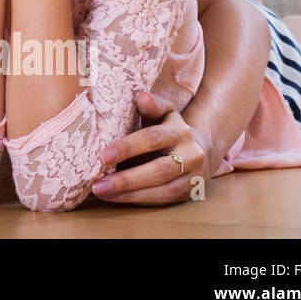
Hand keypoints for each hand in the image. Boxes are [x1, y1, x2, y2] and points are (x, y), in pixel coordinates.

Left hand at [91, 91, 212, 204]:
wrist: (202, 149)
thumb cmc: (170, 128)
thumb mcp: (164, 112)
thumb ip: (152, 106)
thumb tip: (142, 97)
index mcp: (180, 133)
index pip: (152, 139)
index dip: (127, 148)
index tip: (102, 157)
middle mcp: (191, 156)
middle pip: (158, 171)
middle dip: (126, 180)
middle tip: (97, 185)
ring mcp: (192, 178)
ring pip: (162, 192)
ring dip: (130, 195)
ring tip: (103, 193)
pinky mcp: (189, 194)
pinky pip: (163, 201)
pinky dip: (139, 201)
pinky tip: (117, 198)